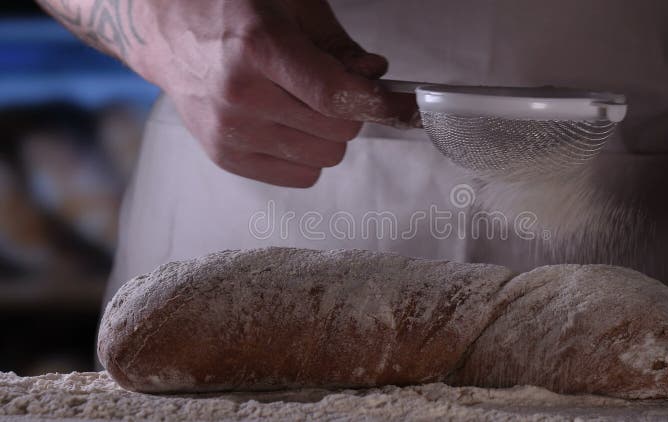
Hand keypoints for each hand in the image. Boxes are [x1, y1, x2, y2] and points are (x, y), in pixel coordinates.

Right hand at [129, 0, 416, 186]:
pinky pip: (299, 176)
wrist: (161, 27)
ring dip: (328, 134)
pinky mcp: (223, 155)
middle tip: (333, 87)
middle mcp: (240, 95)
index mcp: (257, 47)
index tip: (406, 107)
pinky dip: (306, 154)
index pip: (337, 97)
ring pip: (323, 158)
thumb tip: (375, 76)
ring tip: (303, 103)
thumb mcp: (290, 4)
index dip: (382, 104)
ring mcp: (228, 131)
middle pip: (338, 133)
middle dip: (350, 112)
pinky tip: (287, 123)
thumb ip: (339, 44)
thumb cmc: (227, 6)